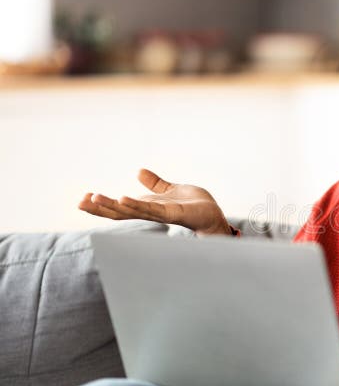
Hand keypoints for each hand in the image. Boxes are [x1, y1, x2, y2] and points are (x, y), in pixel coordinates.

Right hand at [78, 169, 230, 235]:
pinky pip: (152, 210)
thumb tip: (138, 171)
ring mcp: (160, 214)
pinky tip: (122, 198)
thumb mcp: (170, 190)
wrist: (213, 214)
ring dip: (112, 204)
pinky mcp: (173, 213)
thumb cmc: (194, 205)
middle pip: (120, 211)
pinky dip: (136, 204)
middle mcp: (150, 212)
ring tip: (94, 198)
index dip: (103, 203)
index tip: (85, 196)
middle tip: (79, 202)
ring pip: (131, 210)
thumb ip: (155, 183)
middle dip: (100, 207)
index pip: (120, 206)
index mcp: (147, 206)